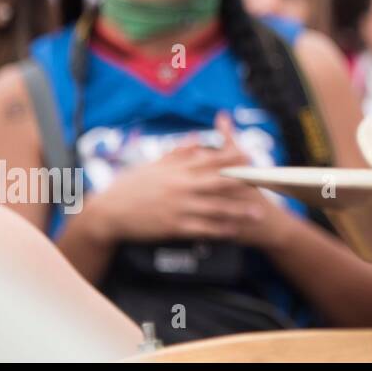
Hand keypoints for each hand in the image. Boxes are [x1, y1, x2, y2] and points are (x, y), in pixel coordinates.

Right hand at [89, 112, 279, 246]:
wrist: (107, 212)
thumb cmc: (129, 186)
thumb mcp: (153, 164)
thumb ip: (177, 152)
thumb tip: (196, 139)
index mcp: (177, 169)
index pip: (210, 160)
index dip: (232, 158)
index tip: (250, 155)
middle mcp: (181, 186)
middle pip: (219, 183)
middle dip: (243, 182)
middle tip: (264, 182)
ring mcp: (178, 207)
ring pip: (215, 208)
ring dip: (238, 210)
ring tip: (257, 212)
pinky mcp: (173, 226)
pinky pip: (201, 228)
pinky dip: (219, 229)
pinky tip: (233, 230)